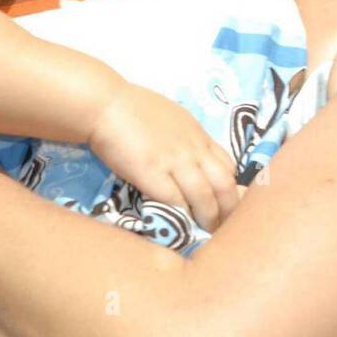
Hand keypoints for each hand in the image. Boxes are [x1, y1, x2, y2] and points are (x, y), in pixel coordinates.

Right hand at [87, 82, 241, 231]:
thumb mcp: (171, 118)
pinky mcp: (153, 173)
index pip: (228, 166)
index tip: (225, 203)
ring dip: (209, 218)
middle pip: (225, 184)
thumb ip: (184, 138)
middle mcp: (193, 148)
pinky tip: (182, 225)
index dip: (231, 188)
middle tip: (225, 226)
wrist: (105, 104)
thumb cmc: (131, 107)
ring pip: (205, 196)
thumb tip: (190, 157)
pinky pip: (176, 201)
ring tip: (207, 232)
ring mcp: (175, 161)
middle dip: (229, 209)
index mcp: (198, 135)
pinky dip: (183, 216)